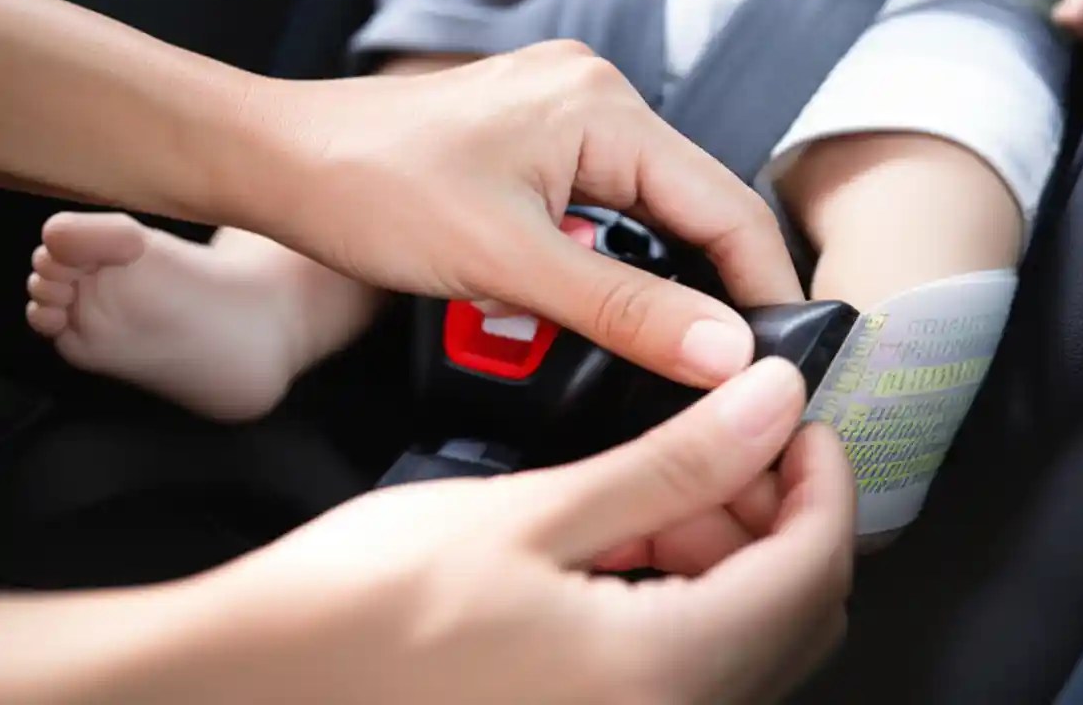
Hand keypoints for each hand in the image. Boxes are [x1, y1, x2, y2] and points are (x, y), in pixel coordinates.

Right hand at [207, 358, 852, 703]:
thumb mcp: (534, 516)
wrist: (261, 686)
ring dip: (727, 556)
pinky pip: (687, 666)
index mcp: (662, 673)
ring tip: (652, 494)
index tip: (795, 418)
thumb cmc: (364, 611)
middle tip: (719, 446)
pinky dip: (682, 598)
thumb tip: (767, 405)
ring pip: (745, 640)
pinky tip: (621, 548)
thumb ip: (672, 465)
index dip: (821, 479)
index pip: (812, 568)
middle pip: (793, 612)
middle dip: (772, 516)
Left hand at [247, 41, 803, 387]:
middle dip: (715, 287)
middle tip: (731, 364)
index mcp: (603, 109)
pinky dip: (616, 260)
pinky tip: (613, 304)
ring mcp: (564, 115)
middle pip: (693, 206)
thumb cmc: (367, 189)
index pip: (724, 204)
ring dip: (662, 278)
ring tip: (679, 346)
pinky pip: (607, 205)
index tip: (780, 351)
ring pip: (650, 211)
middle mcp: (594, 98)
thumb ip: (626, 312)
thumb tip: (723, 350)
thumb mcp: (509, 264)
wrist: (276, 160)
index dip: (762, 284)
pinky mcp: (535, 142)